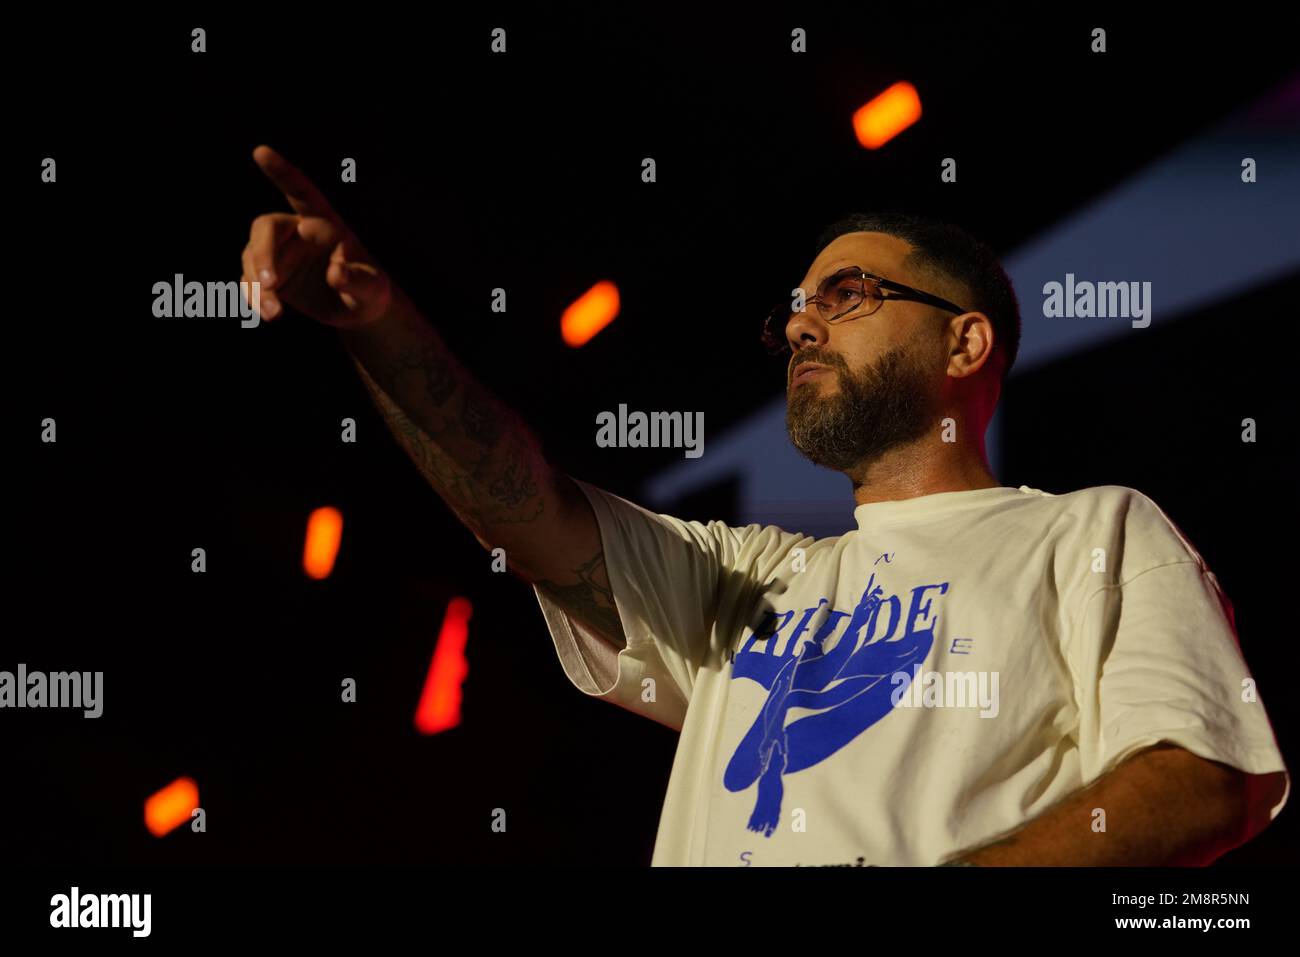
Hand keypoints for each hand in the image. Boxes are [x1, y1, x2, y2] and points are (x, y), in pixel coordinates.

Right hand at [241, 145, 393, 327]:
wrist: (357, 311)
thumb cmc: (370, 291)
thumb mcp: (372, 289)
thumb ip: (358, 280)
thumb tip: (338, 274)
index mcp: (325, 223)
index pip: (301, 192)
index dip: (282, 172)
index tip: (260, 151)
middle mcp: (298, 231)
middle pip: (266, 228)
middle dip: (263, 255)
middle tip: (270, 285)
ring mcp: (280, 253)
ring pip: (253, 258)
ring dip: (257, 285)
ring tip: (274, 314)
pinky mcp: (270, 274)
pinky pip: (250, 280)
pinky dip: (254, 297)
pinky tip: (268, 314)